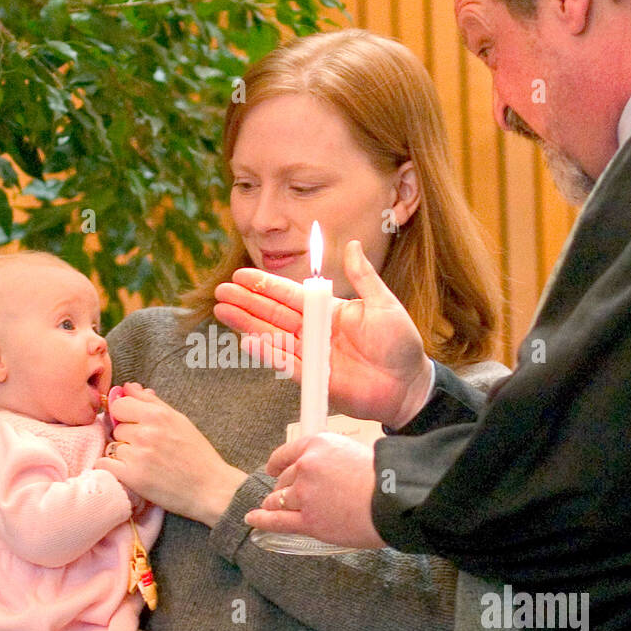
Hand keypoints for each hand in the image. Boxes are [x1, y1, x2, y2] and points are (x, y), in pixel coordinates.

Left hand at [94, 382, 246, 526]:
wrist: (210, 489)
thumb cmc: (198, 455)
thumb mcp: (180, 421)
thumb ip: (152, 402)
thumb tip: (128, 387)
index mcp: (158, 416)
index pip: (119, 405)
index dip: (124, 414)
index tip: (133, 423)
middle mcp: (146, 433)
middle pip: (116, 427)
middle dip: (127, 436)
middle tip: (146, 447)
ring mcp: (137, 456)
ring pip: (112, 446)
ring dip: (122, 454)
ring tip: (143, 462)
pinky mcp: (132, 477)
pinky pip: (105, 464)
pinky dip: (112, 467)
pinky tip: (128, 471)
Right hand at [214, 240, 433, 427]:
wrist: (410, 385)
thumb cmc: (401, 345)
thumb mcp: (383, 304)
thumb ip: (363, 277)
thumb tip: (351, 245)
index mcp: (329, 312)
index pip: (290, 295)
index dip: (265, 286)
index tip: (241, 276)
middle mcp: (316, 333)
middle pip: (274, 315)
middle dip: (247, 304)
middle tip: (220, 293)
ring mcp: (313, 357)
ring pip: (274, 337)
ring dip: (248, 325)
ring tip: (223, 311)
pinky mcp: (315, 380)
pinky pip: (288, 364)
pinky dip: (268, 353)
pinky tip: (248, 341)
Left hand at [245, 432, 385, 547]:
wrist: (395, 501)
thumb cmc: (388, 478)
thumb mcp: (357, 452)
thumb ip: (334, 461)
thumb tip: (329, 474)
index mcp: (318, 444)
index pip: (288, 452)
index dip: (277, 463)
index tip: (273, 468)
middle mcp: (306, 466)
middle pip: (284, 478)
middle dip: (285, 487)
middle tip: (290, 495)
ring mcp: (304, 495)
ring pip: (278, 500)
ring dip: (274, 504)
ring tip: (270, 508)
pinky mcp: (307, 521)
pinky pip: (276, 521)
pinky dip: (261, 520)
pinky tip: (252, 519)